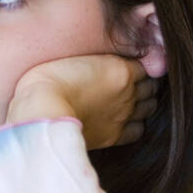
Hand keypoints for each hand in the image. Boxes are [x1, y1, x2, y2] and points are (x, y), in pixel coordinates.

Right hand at [6, 55, 158, 148]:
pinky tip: (124, 122)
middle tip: (128, 84)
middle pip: (150, 86)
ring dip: (142, 103)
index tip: (126, 66)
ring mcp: (124, 115)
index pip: (144, 64)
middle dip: (143, 84)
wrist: (42, 113)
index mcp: (120, 68)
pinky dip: (136, 125)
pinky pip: (138, 130)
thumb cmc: (47, 80)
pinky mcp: (114, 136)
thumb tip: (100, 64)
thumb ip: (95, 60)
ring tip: (128, 102)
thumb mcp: (72, 56)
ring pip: (149, 107)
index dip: (136, 65)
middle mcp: (128, 91)